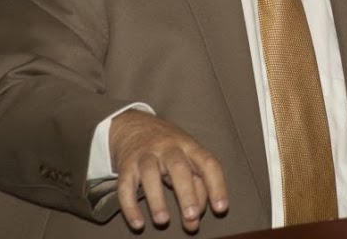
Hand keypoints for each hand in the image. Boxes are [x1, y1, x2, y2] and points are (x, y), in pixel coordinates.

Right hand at [110, 110, 228, 232]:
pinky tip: (138, 224)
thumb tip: (194, 222)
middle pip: (178, 167)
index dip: (217, 185)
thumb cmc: (168, 148)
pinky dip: (130, 206)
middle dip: (186, 192)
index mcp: (189, 146)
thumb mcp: (187, 159)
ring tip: (163, 221)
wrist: (133, 124)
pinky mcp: (126, 164)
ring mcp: (146, 154)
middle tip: (191, 216)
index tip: (221, 208)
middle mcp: (168, 147)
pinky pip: (125, 185)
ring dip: (157, 199)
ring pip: (150, 174)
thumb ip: (197, 188)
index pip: (208, 163)